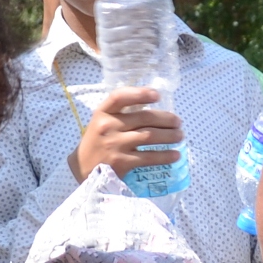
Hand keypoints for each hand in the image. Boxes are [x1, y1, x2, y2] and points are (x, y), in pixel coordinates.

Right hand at [70, 85, 184, 181]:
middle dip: (166, 119)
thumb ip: (121, 114)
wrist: (82, 169)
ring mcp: (115, 145)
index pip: (120, 97)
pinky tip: (175, 155)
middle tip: (178, 122)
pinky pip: (149, 157)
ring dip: (170, 136)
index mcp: (102, 113)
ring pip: (150, 136)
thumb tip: (153, 108)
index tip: (158, 95)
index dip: (140, 93)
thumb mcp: (101, 122)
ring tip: (180, 136)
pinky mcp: (122, 163)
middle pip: (144, 117)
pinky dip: (165, 156)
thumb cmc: (97, 142)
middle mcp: (108, 126)